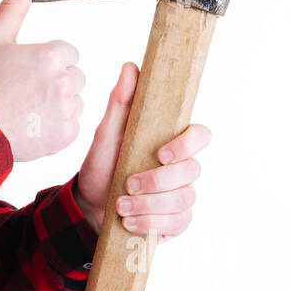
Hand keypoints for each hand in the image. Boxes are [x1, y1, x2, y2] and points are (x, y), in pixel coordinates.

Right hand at [0, 0, 83, 161]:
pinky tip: (33, 125)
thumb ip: (14, 8)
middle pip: (76, 76)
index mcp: (50, 55)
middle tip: (26, 92)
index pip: (69, 53)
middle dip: (57, 82)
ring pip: (76, 101)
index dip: (48, 62)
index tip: (27, 73)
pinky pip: (72, 125)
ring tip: (29, 109)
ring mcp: (66, 110)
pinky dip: (57, 127)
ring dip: (59, 105)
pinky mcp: (66, 135)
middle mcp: (63, 81)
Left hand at [74, 62, 211, 241]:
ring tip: (120, 206)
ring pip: (183, 200)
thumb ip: (120, 102)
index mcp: (171, 141)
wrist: (89, 205)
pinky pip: (177, 223)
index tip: (161, 154)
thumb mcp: (106, 134)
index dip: (188, 144)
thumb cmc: (103, 165)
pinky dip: (150, 223)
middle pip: (191, 171)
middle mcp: (182, 168)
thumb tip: (131, 66)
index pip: (201, 135)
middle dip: (157, 182)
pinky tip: (129, 222)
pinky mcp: (176, 221)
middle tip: (127, 185)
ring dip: (148, 205)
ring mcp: (182, 195)